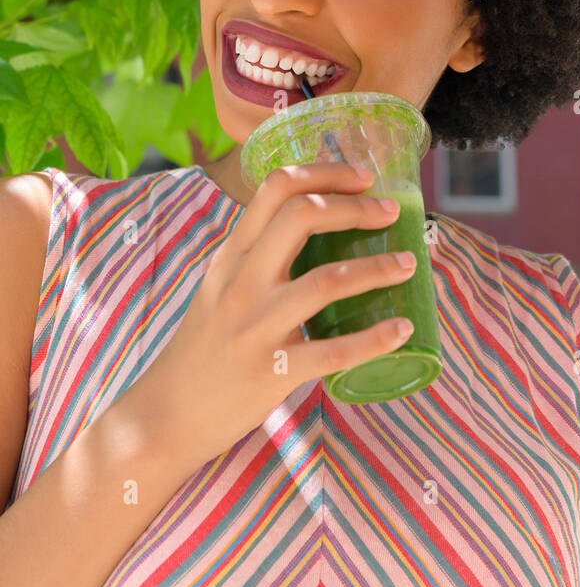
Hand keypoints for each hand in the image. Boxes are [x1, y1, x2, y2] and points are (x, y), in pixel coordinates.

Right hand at [136, 163, 415, 468]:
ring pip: (326, 281)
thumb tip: (316, 227)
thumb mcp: (219, 286)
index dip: (326, 172)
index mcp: (231, 255)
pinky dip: (375, 339)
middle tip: (390, 212)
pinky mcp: (271, 372)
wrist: (164, 415)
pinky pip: (333, 352)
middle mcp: (241, 282)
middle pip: (302, 216)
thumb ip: (258, 258)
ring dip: (377, 268)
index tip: (363, 178)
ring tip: (409, 264)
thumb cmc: (202, 348)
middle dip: (356, 207)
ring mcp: (255, 326)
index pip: (276, 187)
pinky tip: (402, 330)